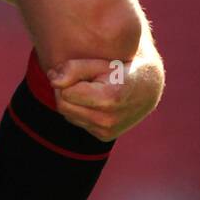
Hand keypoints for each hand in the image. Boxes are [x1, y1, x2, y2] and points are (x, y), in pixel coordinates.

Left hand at [47, 54, 163, 141]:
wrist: (147, 89)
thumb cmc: (121, 68)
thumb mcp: (101, 62)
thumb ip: (74, 68)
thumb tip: (52, 80)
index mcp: (109, 99)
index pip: (65, 92)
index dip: (65, 77)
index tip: (75, 69)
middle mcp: (108, 121)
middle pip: (64, 105)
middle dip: (64, 89)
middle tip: (79, 77)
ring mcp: (106, 132)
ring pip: (68, 115)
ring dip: (71, 100)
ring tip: (88, 86)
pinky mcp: (104, 137)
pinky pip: (77, 121)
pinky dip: (79, 109)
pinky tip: (92, 98)